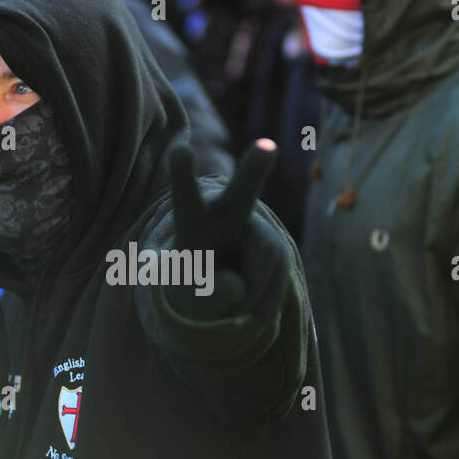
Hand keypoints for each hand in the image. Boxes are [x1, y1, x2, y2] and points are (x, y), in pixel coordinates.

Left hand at [165, 140, 276, 319]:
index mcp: (192, 219)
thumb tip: (238, 292)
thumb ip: (205, 295)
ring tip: (231, 308)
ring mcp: (259, 232)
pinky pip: (277, 280)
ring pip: (267, 258)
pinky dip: (263, 305)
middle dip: (256, 167)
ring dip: (250, 295)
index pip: (185, 198)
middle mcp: (228, 214)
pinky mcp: (279, 251)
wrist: (219, 289)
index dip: (182, 176)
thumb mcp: (187, 296)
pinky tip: (248, 311)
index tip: (179, 151)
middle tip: (267, 147)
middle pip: (243, 191)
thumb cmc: (192, 285)